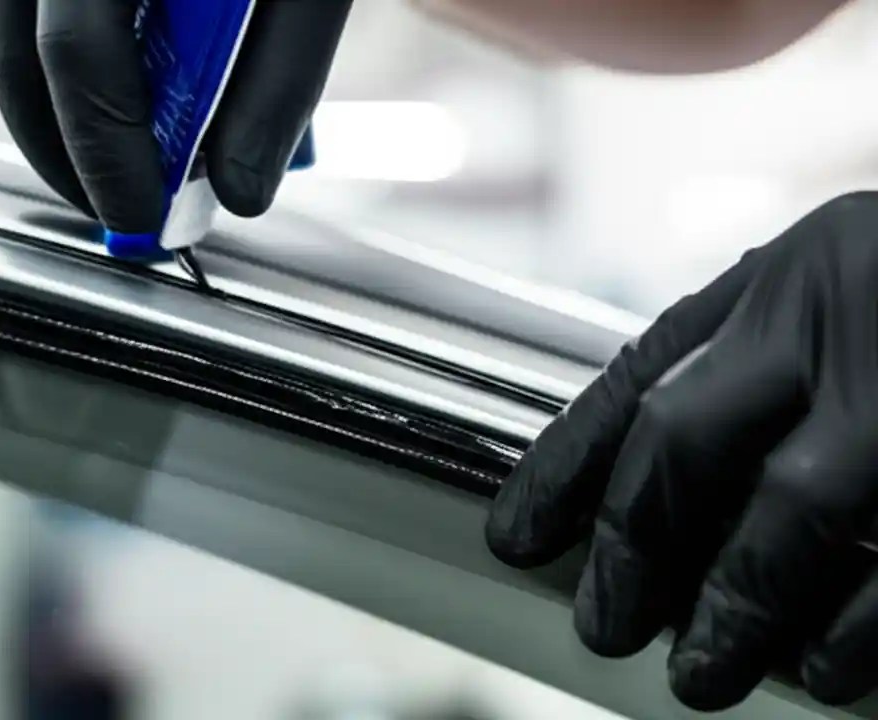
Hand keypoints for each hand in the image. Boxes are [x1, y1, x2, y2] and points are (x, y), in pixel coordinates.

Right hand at [0, 0, 351, 233]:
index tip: (142, 216)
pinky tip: (53, 55)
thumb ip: (277, 77)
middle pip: (11, 57)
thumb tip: (238, 190)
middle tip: (117, 205)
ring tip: (100, 130)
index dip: (107, 157)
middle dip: (63, 153)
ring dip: (28, 100)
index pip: (78, 56)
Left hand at [487, 193, 877, 709]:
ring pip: (801, 517)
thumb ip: (735, 363)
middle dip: (633, 547)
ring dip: (736, 609)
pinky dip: (863, 633)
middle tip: (604, 623)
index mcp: (799, 274)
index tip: (516, 534)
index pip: (644, 378)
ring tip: (698, 670)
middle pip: (696, 441)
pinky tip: (825, 671)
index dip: (566, 467)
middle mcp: (860, 316)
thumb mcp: (826, 296)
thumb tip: (622, 479)